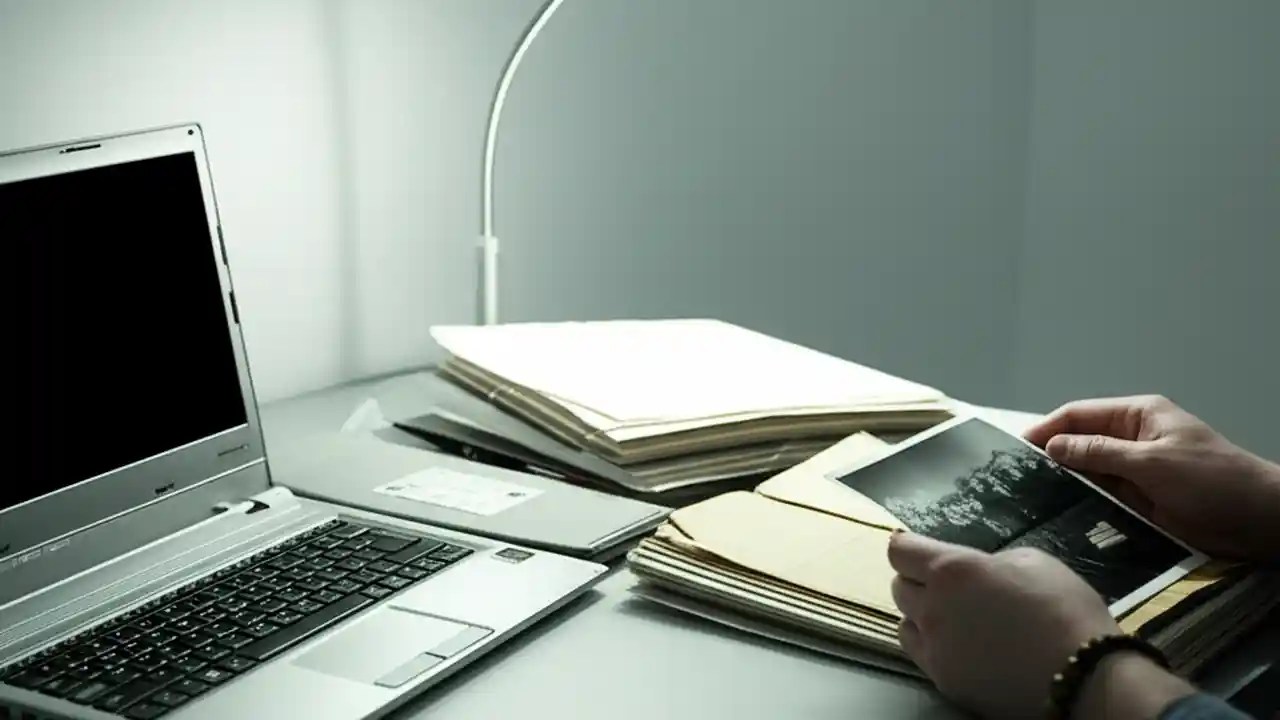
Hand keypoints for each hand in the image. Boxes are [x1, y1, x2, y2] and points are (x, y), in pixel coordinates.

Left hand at [887, 532, 1120, 718]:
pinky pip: (922, 656)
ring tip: (950, 618)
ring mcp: (935, 649)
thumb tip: (979, 573)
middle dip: (916, 581)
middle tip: (943, 584)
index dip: (906, 546)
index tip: (914, 547)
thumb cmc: (1064, 608)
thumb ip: (991, 563)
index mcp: (951, 571)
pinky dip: (933, 647)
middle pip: (899, 588)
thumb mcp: (1032, 562)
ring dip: (919, 616)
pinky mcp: (945, 682)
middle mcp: (932, 608)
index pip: (901, 552)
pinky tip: (960, 647)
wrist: (1082, 676)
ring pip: (904, 625)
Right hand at [1024, 395, 1279, 560]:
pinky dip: (1081, 503)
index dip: (1046, 428)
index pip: (1079, 415)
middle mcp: (1131, 439)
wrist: (1258, 520)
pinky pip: (1102, 497)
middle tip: (1011, 478)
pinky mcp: (1139, 500)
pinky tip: (1057, 513)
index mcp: (1137, 416)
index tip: (1014, 448)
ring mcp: (1134, 471)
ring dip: (1064, 483)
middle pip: (1079, 443)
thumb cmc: (1211, 480)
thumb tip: (1052, 446)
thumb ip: (1100, 454)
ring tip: (1025, 498)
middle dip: (1050, 457)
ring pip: (1087, 473)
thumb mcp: (1153, 463)